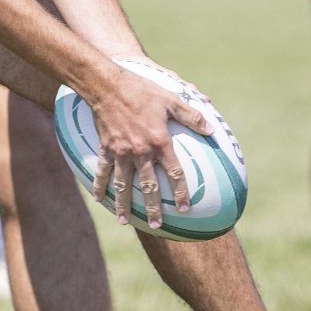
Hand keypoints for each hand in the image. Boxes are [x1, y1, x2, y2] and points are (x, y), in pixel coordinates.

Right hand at [89, 65, 215, 229]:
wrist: (107, 85)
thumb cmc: (141, 90)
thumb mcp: (170, 100)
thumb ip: (192, 116)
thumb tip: (212, 129)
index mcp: (159, 142)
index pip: (173, 173)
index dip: (180, 193)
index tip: (184, 209)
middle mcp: (140, 152)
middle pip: (148, 186)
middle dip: (152, 208)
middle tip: (157, 225)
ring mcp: (121, 152)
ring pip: (123, 185)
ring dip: (123, 205)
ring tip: (124, 221)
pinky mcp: (105, 148)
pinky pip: (102, 171)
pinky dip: (100, 186)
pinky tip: (99, 199)